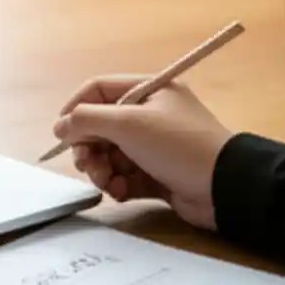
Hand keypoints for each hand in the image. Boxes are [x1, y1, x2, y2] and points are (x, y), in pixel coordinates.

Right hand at [52, 76, 233, 230]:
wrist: (225, 188)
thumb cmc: (177, 145)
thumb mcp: (128, 124)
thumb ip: (86, 120)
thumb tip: (58, 126)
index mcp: (148, 92)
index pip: (99, 91)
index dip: (75, 108)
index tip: (61, 133)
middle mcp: (150, 116)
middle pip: (100, 127)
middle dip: (88, 147)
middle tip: (86, 164)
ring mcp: (154, 147)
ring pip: (109, 155)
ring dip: (101, 170)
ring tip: (108, 182)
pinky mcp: (157, 175)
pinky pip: (124, 177)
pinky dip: (117, 185)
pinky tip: (121, 193)